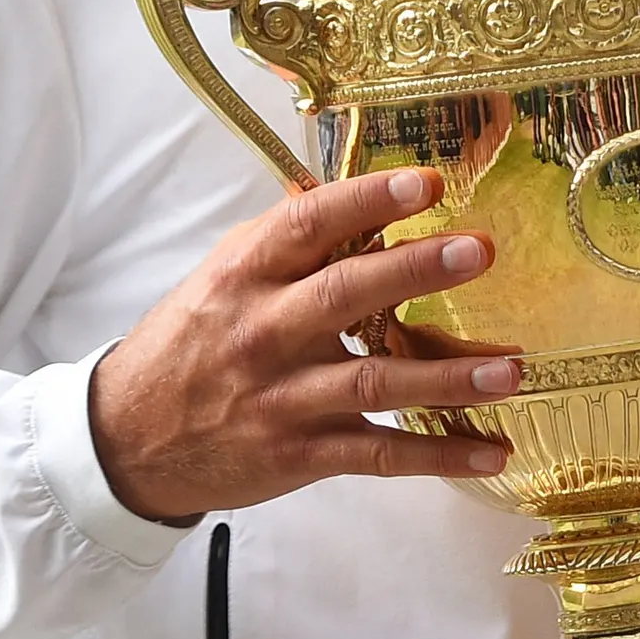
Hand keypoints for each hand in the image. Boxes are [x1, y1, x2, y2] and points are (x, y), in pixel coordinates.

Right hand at [88, 168, 519, 524]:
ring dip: (449, 377)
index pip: (308, 224)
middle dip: (416, 270)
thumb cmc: (191, 344)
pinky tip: (492, 451)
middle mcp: (263, 331)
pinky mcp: (300, 453)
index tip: (426, 182)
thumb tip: (360, 195)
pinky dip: (439, 456)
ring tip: (512, 369)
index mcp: (245, 274)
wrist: (127, 440)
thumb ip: (290, 242)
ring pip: (375, 381)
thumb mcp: (225, 278)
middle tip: (481, 251)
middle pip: (346, 294)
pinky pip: (379, 454)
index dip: (367, 200)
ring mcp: (283, 396)